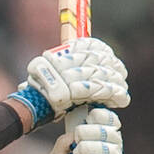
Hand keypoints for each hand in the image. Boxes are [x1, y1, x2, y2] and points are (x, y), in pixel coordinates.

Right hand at [9, 38, 129, 125]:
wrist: (31, 108)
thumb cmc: (42, 93)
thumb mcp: (50, 71)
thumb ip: (66, 62)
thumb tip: (86, 52)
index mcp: (59, 54)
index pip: (85, 45)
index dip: (100, 50)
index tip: (109, 55)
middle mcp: (63, 63)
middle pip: (95, 60)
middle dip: (111, 66)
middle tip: (121, 73)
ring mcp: (66, 77)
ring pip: (99, 75)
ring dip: (114, 81)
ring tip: (121, 85)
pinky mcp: (72, 92)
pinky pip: (98, 90)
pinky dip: (112, 93)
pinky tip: (121, 97)